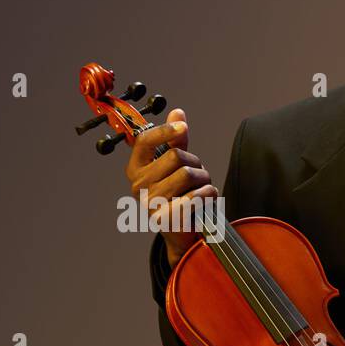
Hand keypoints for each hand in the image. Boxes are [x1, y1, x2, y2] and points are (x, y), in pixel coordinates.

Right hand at [124, 107, 216, 268]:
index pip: (144, 141)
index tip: (183, 127)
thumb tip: (177, 113)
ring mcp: (149, 202)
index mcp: (136, 168)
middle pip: (175, 156)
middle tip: (199, 177)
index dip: (164, 131)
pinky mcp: (165, 219)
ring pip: (188, 174)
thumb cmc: (180, 195)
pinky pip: (195, 196)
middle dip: (196, 163)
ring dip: (204, 181)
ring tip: (202, 190)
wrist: (183, 232)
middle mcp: (138, 185)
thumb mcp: (177, 165)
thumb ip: (176, 140)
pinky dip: (208, 196)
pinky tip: (206, 201)